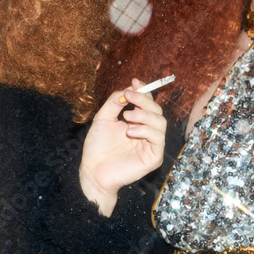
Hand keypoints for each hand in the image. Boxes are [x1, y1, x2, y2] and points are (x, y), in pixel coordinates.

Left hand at [79, 78, 165, 215]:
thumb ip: (115, 102)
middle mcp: (147, 132)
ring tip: (127, 117)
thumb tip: (127, 89)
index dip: (144, 91)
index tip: (135, 82)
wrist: (93, 170)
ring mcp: (152, 145)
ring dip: (144, 115)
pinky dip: (145, 131)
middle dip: (144, 100)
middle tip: (129, 96)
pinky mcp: (154, 158)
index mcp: (137, 123)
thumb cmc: (97, 147)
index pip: (147, 104)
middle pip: (157, 111)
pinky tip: (130, 132)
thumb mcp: (103, 118)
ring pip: (160, 123)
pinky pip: (158, 139)